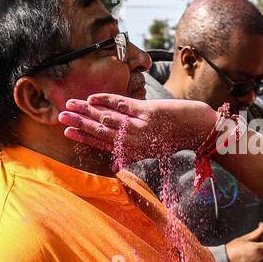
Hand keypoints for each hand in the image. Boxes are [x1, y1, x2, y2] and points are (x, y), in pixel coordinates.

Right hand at [59, 94, 216, 163]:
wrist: (202, 131)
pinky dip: (107, 101)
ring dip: (87, 111)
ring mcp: (142, 127)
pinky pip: (123, 106)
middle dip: (80, 123)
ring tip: (71, 105)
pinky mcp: (150, 113)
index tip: (67, 131)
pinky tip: (93, 98)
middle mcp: (135, 141)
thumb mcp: (153, 150)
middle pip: (101, 131)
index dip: (84, 137)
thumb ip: (132, 154)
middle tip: (60, 117)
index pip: (103, 143)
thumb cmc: (176, 138)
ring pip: (108, 119)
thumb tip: (113, 163)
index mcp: (134, 150)